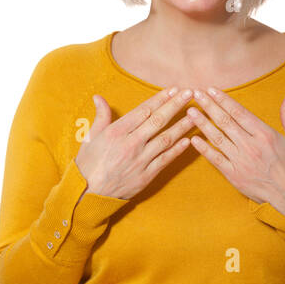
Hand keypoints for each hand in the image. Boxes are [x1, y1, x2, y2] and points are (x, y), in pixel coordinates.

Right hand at [74, 88, 195, 199]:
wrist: (89, 194)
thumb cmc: (89, 163)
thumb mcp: (90, 137)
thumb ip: (101, 116)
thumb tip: (99, 97)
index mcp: (116, 132)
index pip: (143, 110)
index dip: (160, 99)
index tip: (174, 89)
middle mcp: (131, 144)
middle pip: (158, 121)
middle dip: (175, 105)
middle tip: (190, 93)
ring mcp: (140, 160)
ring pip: (166, 139)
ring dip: (182, 126)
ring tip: (196, 115)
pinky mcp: (147, 175)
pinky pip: (165, 159)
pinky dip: (177, 149)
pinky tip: (189, 140)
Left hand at [186, 88, 284, 217]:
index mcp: (266, 134)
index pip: (239, 112)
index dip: (224, 100)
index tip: (211, 89)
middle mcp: (251, 146)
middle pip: (225, 122)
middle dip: (209, 106)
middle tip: (195, 93)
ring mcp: (241, 161)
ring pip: (217, 138)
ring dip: (202, 123)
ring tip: (190, 111)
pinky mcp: (235, 175)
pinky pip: (216, 159)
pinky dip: (204, 149)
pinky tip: (194, 139)